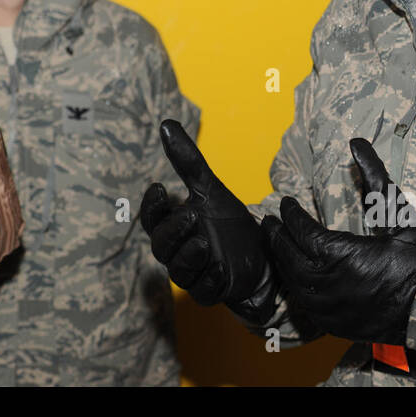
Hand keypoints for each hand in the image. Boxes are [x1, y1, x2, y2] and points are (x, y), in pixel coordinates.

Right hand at [140, 120, 271, 309]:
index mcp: (174, 226)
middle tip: (191, 215)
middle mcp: (178, 251)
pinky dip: (210, 280)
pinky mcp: (213, 292)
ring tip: (203, 241)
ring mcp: (194, 274)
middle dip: (173, 231)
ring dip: (189, 256)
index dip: (151, 206)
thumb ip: (187, 161)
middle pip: (161, 246)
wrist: (264, 255)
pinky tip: (220, 267)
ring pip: (179, 271)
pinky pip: (203, 292)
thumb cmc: (231, 223)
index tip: (159, 187)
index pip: (152, 219)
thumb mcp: (212, 188)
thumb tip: (166, 124)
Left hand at [261, 138, 415, 344]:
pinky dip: (296, 286)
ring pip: (292, 281)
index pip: (301, 229)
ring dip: (282, 260)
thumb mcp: (397, 212)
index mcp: (337, 255)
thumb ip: (374, 177)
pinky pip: (305, 305)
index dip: (290, 214)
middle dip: (277, 235)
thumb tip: (357, 143)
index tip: (285, 202)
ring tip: (277, 244)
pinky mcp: (335, 324)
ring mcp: (328, 308)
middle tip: (269, 221)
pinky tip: (294, 276)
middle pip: (288, 255)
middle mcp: (326, 283)